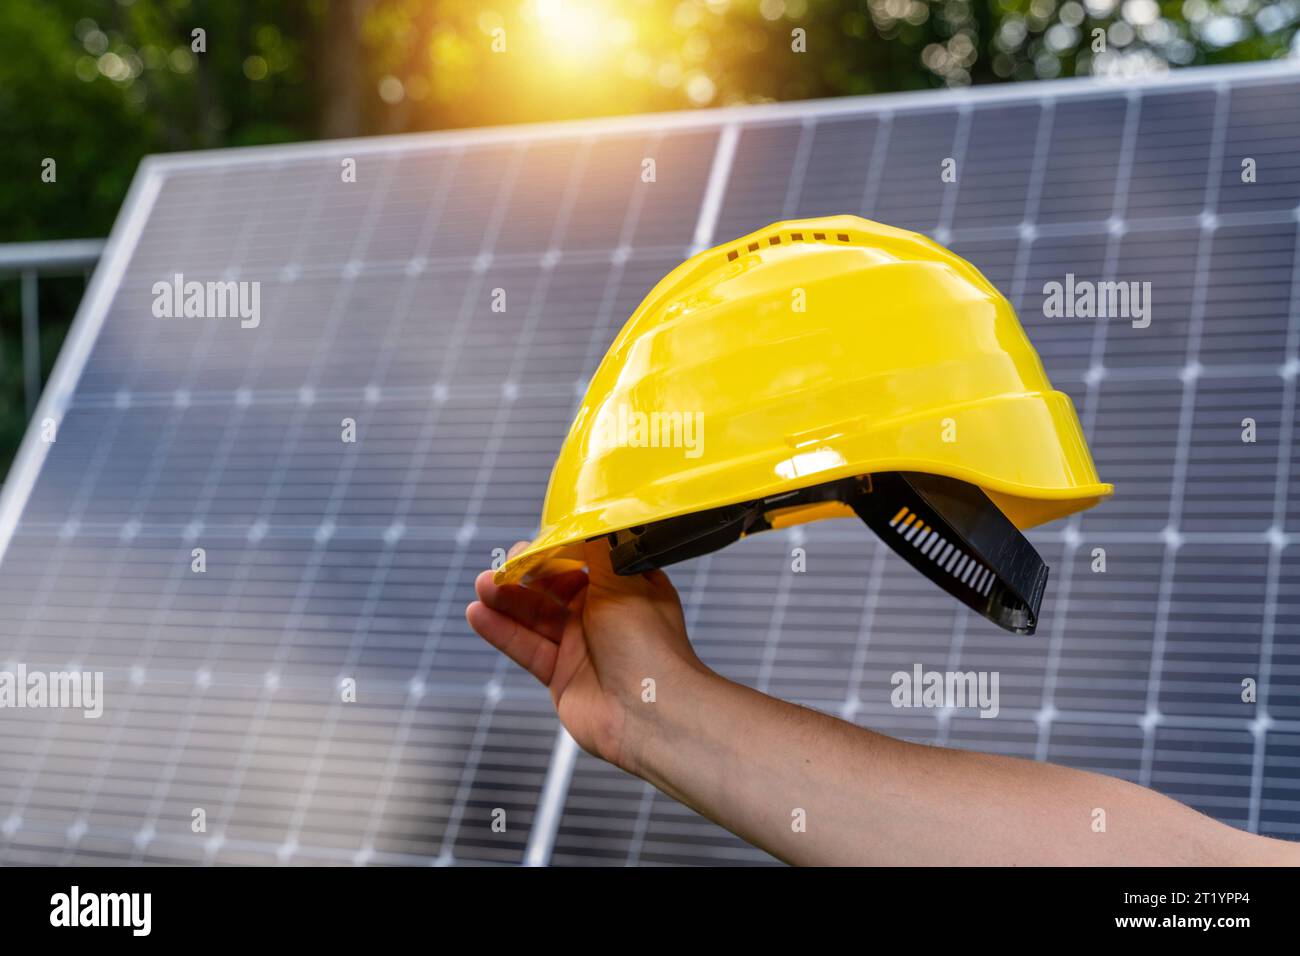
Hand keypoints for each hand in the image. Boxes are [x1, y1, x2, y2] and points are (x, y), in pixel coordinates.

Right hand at [466, 540, 709, 771]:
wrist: (650, 713)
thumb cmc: (648, 646)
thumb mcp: (622, 583)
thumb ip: (596, 550)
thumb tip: (587, 515)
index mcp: (625, 588)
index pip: (584, 560)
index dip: (557, 550)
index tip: (533, 543)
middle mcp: (603, 615)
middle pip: (554, 587)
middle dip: (525, 575)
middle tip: (500, 566)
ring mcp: (581, 646)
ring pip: (535, 616)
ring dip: (506, 600)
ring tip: (482, 586)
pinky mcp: (561, 675)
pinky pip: (526, 647)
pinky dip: (502, 631)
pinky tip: (478, 614)